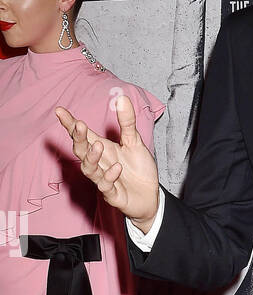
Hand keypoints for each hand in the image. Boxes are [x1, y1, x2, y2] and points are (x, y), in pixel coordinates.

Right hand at [56, 94, 159, 230]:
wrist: (150, 197)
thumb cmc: (139, 170)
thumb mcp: (135, 142)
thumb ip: (127, 122)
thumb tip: (122, 97)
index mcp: (102, 148)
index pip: (83, 135)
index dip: (70, 123)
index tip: (59, 111)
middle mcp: (100, 163)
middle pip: (81, 151)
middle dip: (78, 139)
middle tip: (79, 125)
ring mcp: (104, 179)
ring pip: (89, 169)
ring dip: (91, 157)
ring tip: (98, 145)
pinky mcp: (112, 195)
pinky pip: (106, 186)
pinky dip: (109, 177)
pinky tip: (117, 168)